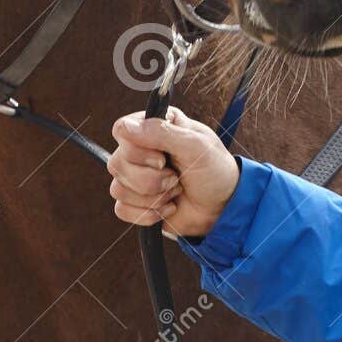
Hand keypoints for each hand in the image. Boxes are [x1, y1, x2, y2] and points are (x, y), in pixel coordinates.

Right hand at [108, 107, 239, 238]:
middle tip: (176, 178)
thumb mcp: (196, 145)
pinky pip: (121, 209)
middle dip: (151, 179)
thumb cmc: (215, 170)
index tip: (162, 159)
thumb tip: (127, 127)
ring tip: (176, 191)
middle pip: (117, 163)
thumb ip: (163, 133)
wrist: (223, 207)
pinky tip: (168, 208)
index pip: (121, 130)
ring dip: (153, 197)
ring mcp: (135, 176)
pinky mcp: (135, 202)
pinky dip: (148, 214)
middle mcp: (140, 150)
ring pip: (118, 188)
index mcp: (154, 127)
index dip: (137, 149)